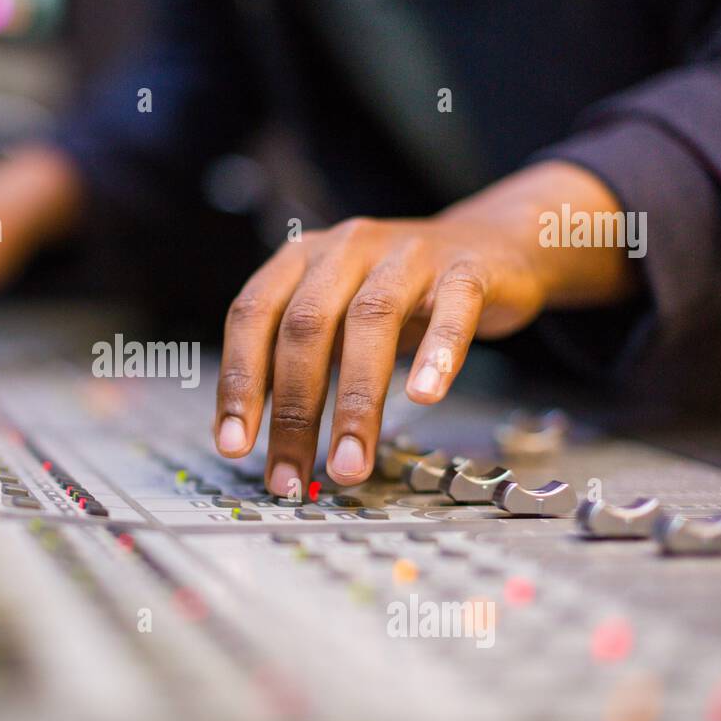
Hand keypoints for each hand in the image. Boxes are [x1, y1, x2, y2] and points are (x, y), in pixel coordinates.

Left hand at [211, 161, 633, 494]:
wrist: (487, 245)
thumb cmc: (396, 294)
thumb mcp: (334, 317)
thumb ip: (291, 363)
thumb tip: (245, 437)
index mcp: (300, 260)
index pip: (252, 316)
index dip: (239, 382)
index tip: (234, 446)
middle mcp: (346, 248)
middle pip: (307, 326)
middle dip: (295, 411)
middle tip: (292, 475)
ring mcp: (407, 255)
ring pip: (371, 320)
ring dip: (355, 402)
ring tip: (349, 462)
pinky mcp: (465, 269)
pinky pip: (451, 309)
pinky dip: (437, 353)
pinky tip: (425, 397)